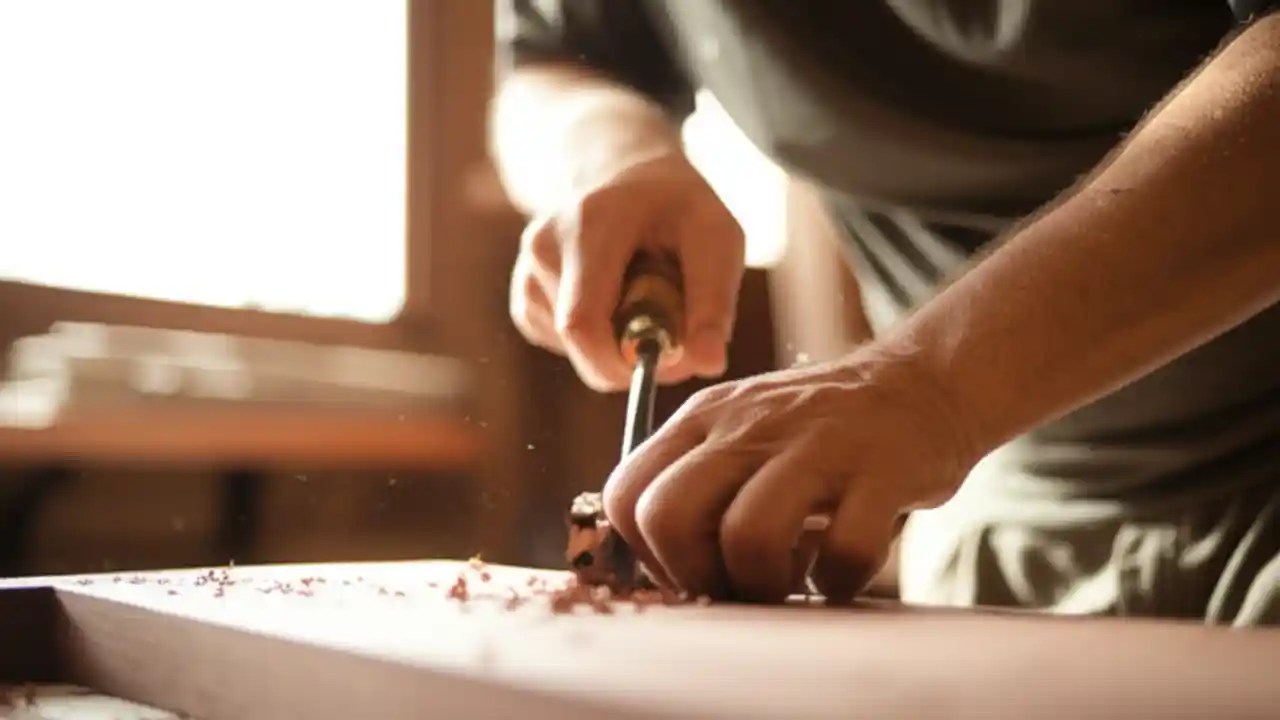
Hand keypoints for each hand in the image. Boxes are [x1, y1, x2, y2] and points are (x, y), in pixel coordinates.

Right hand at [508, 151, 744, 391]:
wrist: (622, 172)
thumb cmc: (677, 205)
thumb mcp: (716, 235)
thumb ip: (714, 299)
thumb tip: (709, 364)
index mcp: (588, 225)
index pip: (582, 322)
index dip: (622, 362)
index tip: (670, 361)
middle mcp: (544, 247)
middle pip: (577, 343)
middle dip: (630, 357)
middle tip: (673, 331)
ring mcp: (528, 272)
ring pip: (573, 349)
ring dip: (617, 345)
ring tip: (643, 297)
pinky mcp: (525, 295)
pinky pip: (563, 345)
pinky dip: (597, 340)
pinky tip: (614, 300)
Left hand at [601, 347, 979, 602]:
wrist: (920, 384)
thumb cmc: (817, 432)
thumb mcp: (738, 431)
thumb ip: (691, 482)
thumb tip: (651, 568)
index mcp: (703, 419)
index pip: (624, 494)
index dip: (646, 554)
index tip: (690, 569)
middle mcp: (748, 426)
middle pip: (667, 516)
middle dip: (693, 575)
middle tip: (734, 584)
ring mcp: (816, 446)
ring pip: (747, 536)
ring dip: (763, 584)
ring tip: (788, 582)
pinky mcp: (880, 471)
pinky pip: (844, 550)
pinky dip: (838, 581)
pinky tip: (840, 572)